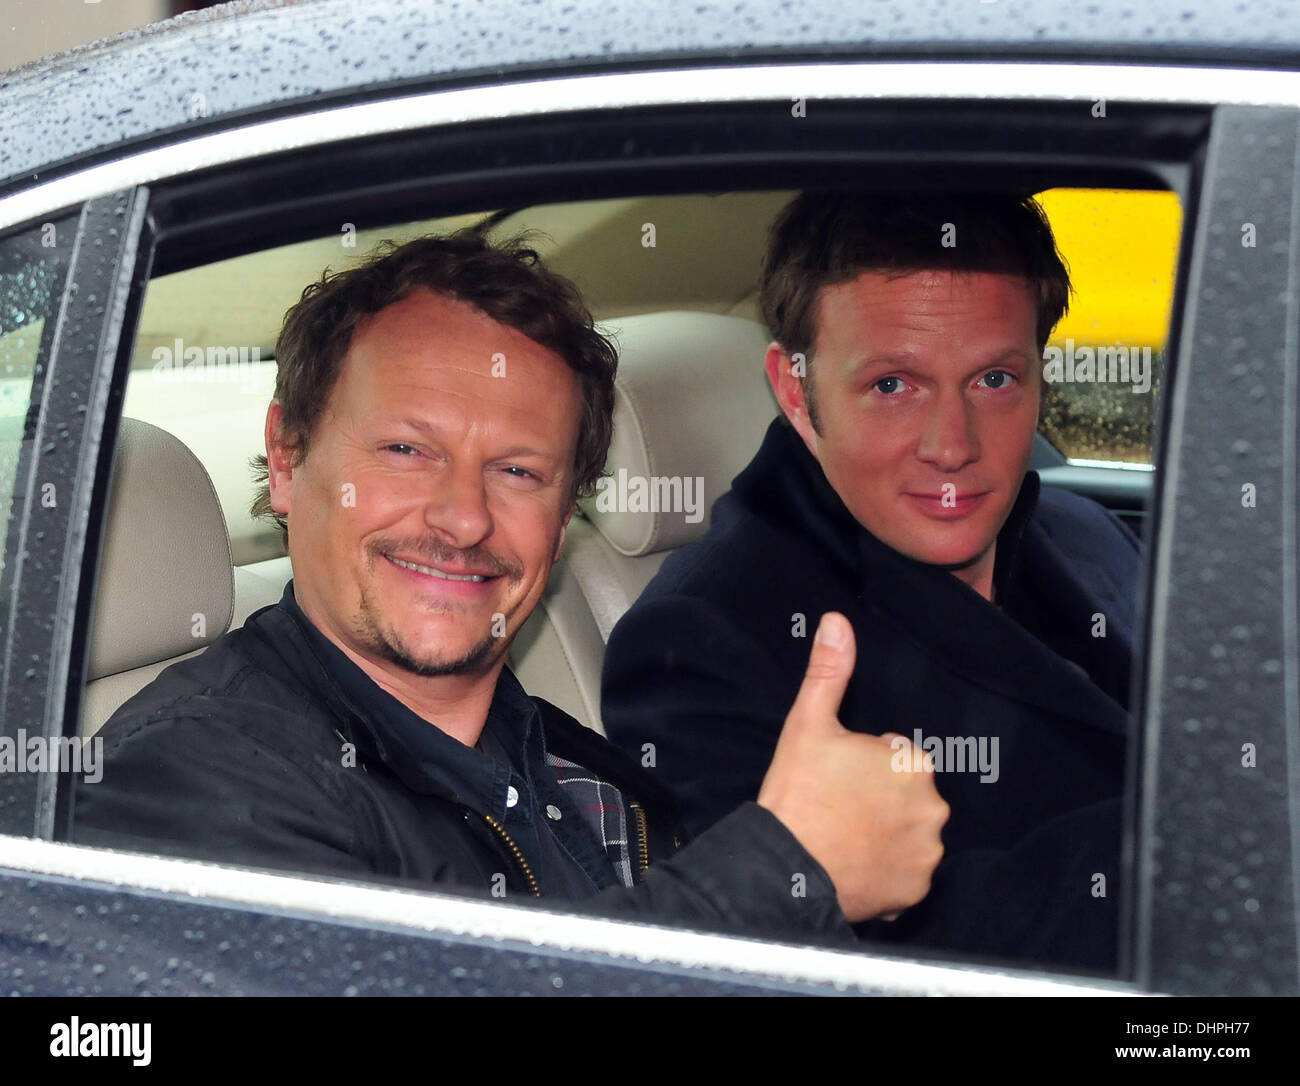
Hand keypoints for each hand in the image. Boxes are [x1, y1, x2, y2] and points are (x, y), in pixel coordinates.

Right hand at [757, 612, 948, 922]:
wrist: (785, 868)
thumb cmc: (797, 793)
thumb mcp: (808, 724)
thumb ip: (829, 672)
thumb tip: (837, 621)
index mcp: (912, 762)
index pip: (895, 756)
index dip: (863, 765)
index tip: (835, 779)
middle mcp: (932, 806)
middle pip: (907, 795)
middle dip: (880, 799)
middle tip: (837, 808)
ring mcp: (927, 851)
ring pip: (910, 833)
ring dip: (887, 835)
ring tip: (844, 839)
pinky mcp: (916, 888)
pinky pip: (907, 873)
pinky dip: (888, 871)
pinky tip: (856, 865)